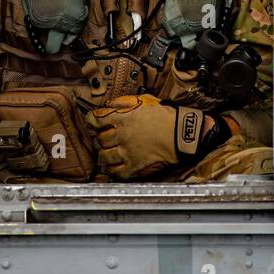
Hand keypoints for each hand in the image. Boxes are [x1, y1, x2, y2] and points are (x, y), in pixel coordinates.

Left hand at [84, 94, 205, 179]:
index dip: (92, 120)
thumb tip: (109, 104)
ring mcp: (127, 153)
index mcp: (123, 118)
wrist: (182, 134)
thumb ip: (124, 101)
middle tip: (105, 137)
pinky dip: (112, 169)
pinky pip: (116, 172)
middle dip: (100, 137)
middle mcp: (122, 136)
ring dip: (104, 154)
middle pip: (99, 139)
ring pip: (104, 156)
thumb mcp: (144, 100)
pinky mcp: (135, 167)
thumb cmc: (165, 116)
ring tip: (109, 151)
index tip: (93, 121)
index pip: (96, 119)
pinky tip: (115, 164)